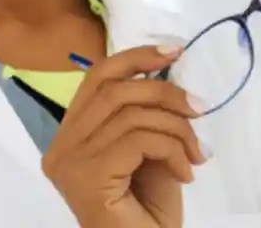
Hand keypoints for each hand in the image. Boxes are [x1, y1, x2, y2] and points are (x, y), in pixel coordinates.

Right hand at [42, 46, 208, 227]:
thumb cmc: (146, 216)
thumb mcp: (149, 156)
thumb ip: (147, 120)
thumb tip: (170, 75)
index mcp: (69, 137)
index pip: (95, 79)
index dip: (134, 57)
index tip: (173, 50)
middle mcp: (61, 146)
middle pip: (112, 90)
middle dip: (163, 90)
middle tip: (199, 107)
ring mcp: (70, 161)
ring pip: (129, 113)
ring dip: (175, 127)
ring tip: (197, 153)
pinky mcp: (88, 175)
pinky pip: (138, 139)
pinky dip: (172, 148)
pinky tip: (186, 172)